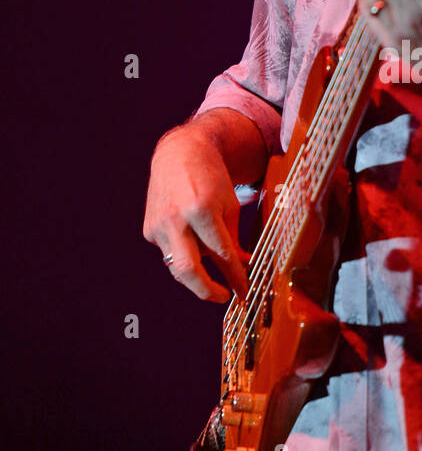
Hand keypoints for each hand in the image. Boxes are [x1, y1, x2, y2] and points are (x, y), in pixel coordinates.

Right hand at [143, 125, 249, 302]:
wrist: (180, 153)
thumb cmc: (209, 177)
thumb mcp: (229, 204)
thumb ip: (233, 238)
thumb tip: (241, 266)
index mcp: (201, 210)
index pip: (221, 254)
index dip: (235, 277)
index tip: (243, 291)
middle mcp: (176, 219)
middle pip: (188, 271)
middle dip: (207, 291)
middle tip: (223, 297)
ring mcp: (159, 226)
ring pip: (178, 265)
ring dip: (199, 268)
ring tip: (211, 253)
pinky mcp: (150, 230)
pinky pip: (171, 252)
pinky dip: (186, 250)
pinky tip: (191, 232)